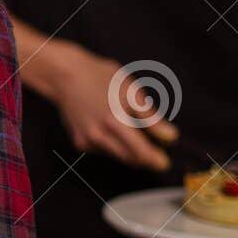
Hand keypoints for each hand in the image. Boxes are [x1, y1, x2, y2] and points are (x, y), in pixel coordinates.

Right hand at [43, 41, 174, 171]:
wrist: (66, 75)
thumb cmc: (100, 77)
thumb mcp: (130, 90)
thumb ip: (150, 117)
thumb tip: (170, 137)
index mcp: (115, 120)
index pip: (142, 151)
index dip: (156, 160)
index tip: (165, 162)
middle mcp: (100, 135)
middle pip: (130, 159)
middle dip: (146, 159)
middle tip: (156, 153)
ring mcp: (88, 140)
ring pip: (117, 156)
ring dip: (130, 152)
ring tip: (133, 134)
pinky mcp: (80, 143)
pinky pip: (103, 151)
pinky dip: (113, 145)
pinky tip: (111, 129)